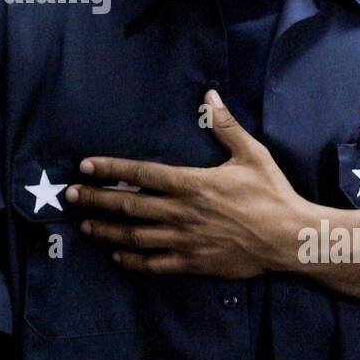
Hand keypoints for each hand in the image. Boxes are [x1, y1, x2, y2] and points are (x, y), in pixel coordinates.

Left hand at [67, 90, 309, 277]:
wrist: (289, 238)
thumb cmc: (271, 193)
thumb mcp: (251, 154)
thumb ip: (225, 126)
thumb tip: (209, 95)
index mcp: (191, 183)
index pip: (140, 174)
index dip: (110, 170)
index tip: (86, 166)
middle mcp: (181, 212)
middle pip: (129, 206)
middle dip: (96, 200)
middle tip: (71, 196)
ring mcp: (184, 239)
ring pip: (135, 237)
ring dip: (106, 231)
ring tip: (86, 226)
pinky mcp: (193, 263)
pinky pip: (154, 264)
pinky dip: (132, 261)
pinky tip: (118, 256)